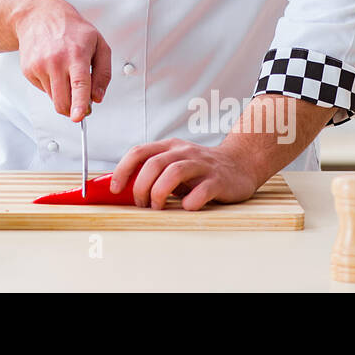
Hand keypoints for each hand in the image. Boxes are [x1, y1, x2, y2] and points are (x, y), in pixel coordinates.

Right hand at [12, 0, 111, 120]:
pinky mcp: (28, 70)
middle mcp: (56, 61)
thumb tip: (97, 96)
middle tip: (80, 105)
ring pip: (54, 98)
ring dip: (63, 93)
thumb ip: (103, 73)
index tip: (79, 117)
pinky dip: (51, 85)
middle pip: (63, 100)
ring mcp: (39, 66)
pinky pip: (43, 90)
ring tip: (65, 72)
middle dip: (73, 109)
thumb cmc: (71, 29)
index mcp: (76, 54)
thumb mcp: (99, 44)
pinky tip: (53, 68)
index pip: (79, 84)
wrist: (39, 16)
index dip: (80, 104)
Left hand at [109, 139, 261, 210]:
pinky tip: (186, 207)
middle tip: (141, 203)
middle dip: (141, 187)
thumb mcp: (175, 164)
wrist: (240, 164)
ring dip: (159, 193)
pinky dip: (190, 202)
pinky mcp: (218, 180)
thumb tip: (124, 190)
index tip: (115, 189)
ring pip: (174, 172)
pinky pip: (201, 190)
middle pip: (153, 164)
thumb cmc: (200, 169)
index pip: (139, 152)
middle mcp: (184, 152)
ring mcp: (202, 165)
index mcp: (169, 147)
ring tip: (158, 207)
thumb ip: (154, 172)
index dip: (123, 170)